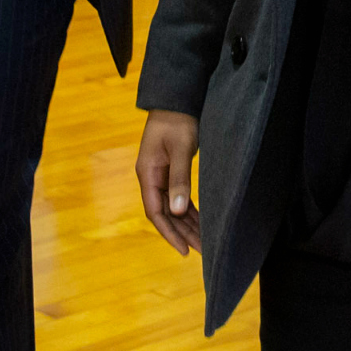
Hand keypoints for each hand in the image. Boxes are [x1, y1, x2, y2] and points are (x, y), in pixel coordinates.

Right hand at [136, 110, 201, 254]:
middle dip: (181, 232)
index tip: (184, 249)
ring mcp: (159, 174)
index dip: (169, 233)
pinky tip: (199, 221)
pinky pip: (177, 197)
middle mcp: (150, 177)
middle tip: (201, 250)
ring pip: (171, 207)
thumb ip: (179, 179)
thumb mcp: (181, 149)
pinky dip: (188, 210)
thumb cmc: (178, 121)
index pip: (155, 212)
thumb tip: (178, 210)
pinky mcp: (169, 171)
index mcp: (147, 173)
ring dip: (186, 223)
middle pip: (164, 213)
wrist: (176, 100)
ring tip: (203, 241)